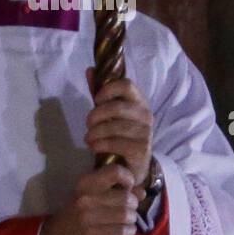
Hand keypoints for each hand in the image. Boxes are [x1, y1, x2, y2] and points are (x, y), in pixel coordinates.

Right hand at [38, 163, 144, 234]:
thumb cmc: (73, 215)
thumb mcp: (89, 197)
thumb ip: (115, 191)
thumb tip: (142, 190)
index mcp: (85, 183)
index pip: (115, 172)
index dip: (128, 179)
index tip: (128, 187)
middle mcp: (86, 197)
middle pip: (126, 196)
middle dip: (133, 205)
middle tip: (128, 210)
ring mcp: (89, 217)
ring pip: (127, 215)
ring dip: (132, 220)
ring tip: (126, 222)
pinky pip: (122, 231)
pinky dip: (128, 232)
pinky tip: (124, 232)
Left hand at [83, 68, 152, 188]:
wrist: (133, 165)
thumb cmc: (120, 133)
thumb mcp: (109, 111)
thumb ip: (101, 92)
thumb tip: (90, 69)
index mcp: (139, 101)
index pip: (126, 85)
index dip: (108, 89)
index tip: (96, 99)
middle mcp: (146, 115)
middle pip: (116, 107)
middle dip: (96, 115)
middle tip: (88, 124)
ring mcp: (146, 133)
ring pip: (114, 126)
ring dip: (96, 132)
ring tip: (88, 138)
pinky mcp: (141, 150)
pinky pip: (116, 143)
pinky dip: (100, 144)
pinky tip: (94, 146)